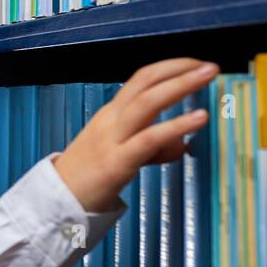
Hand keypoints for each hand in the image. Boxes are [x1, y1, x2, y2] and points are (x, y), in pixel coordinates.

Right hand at [53, 58, 218, 212]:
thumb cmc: (87, 177)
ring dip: (180, 85)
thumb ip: (153, 147)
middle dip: (179, 69)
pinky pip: (149, 138)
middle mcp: (110, 120)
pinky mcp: (117, 162)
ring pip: (147, 102)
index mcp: (110, 115)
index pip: (140, 80)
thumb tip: (182, 145)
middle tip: (210, 65)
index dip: (169, 68)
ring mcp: (112, 139)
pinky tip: (200, 118)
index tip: (195, 64)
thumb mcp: (121, 154)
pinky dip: (177, 125)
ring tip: (208, 76)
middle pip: (144, 83)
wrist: (55, 202)